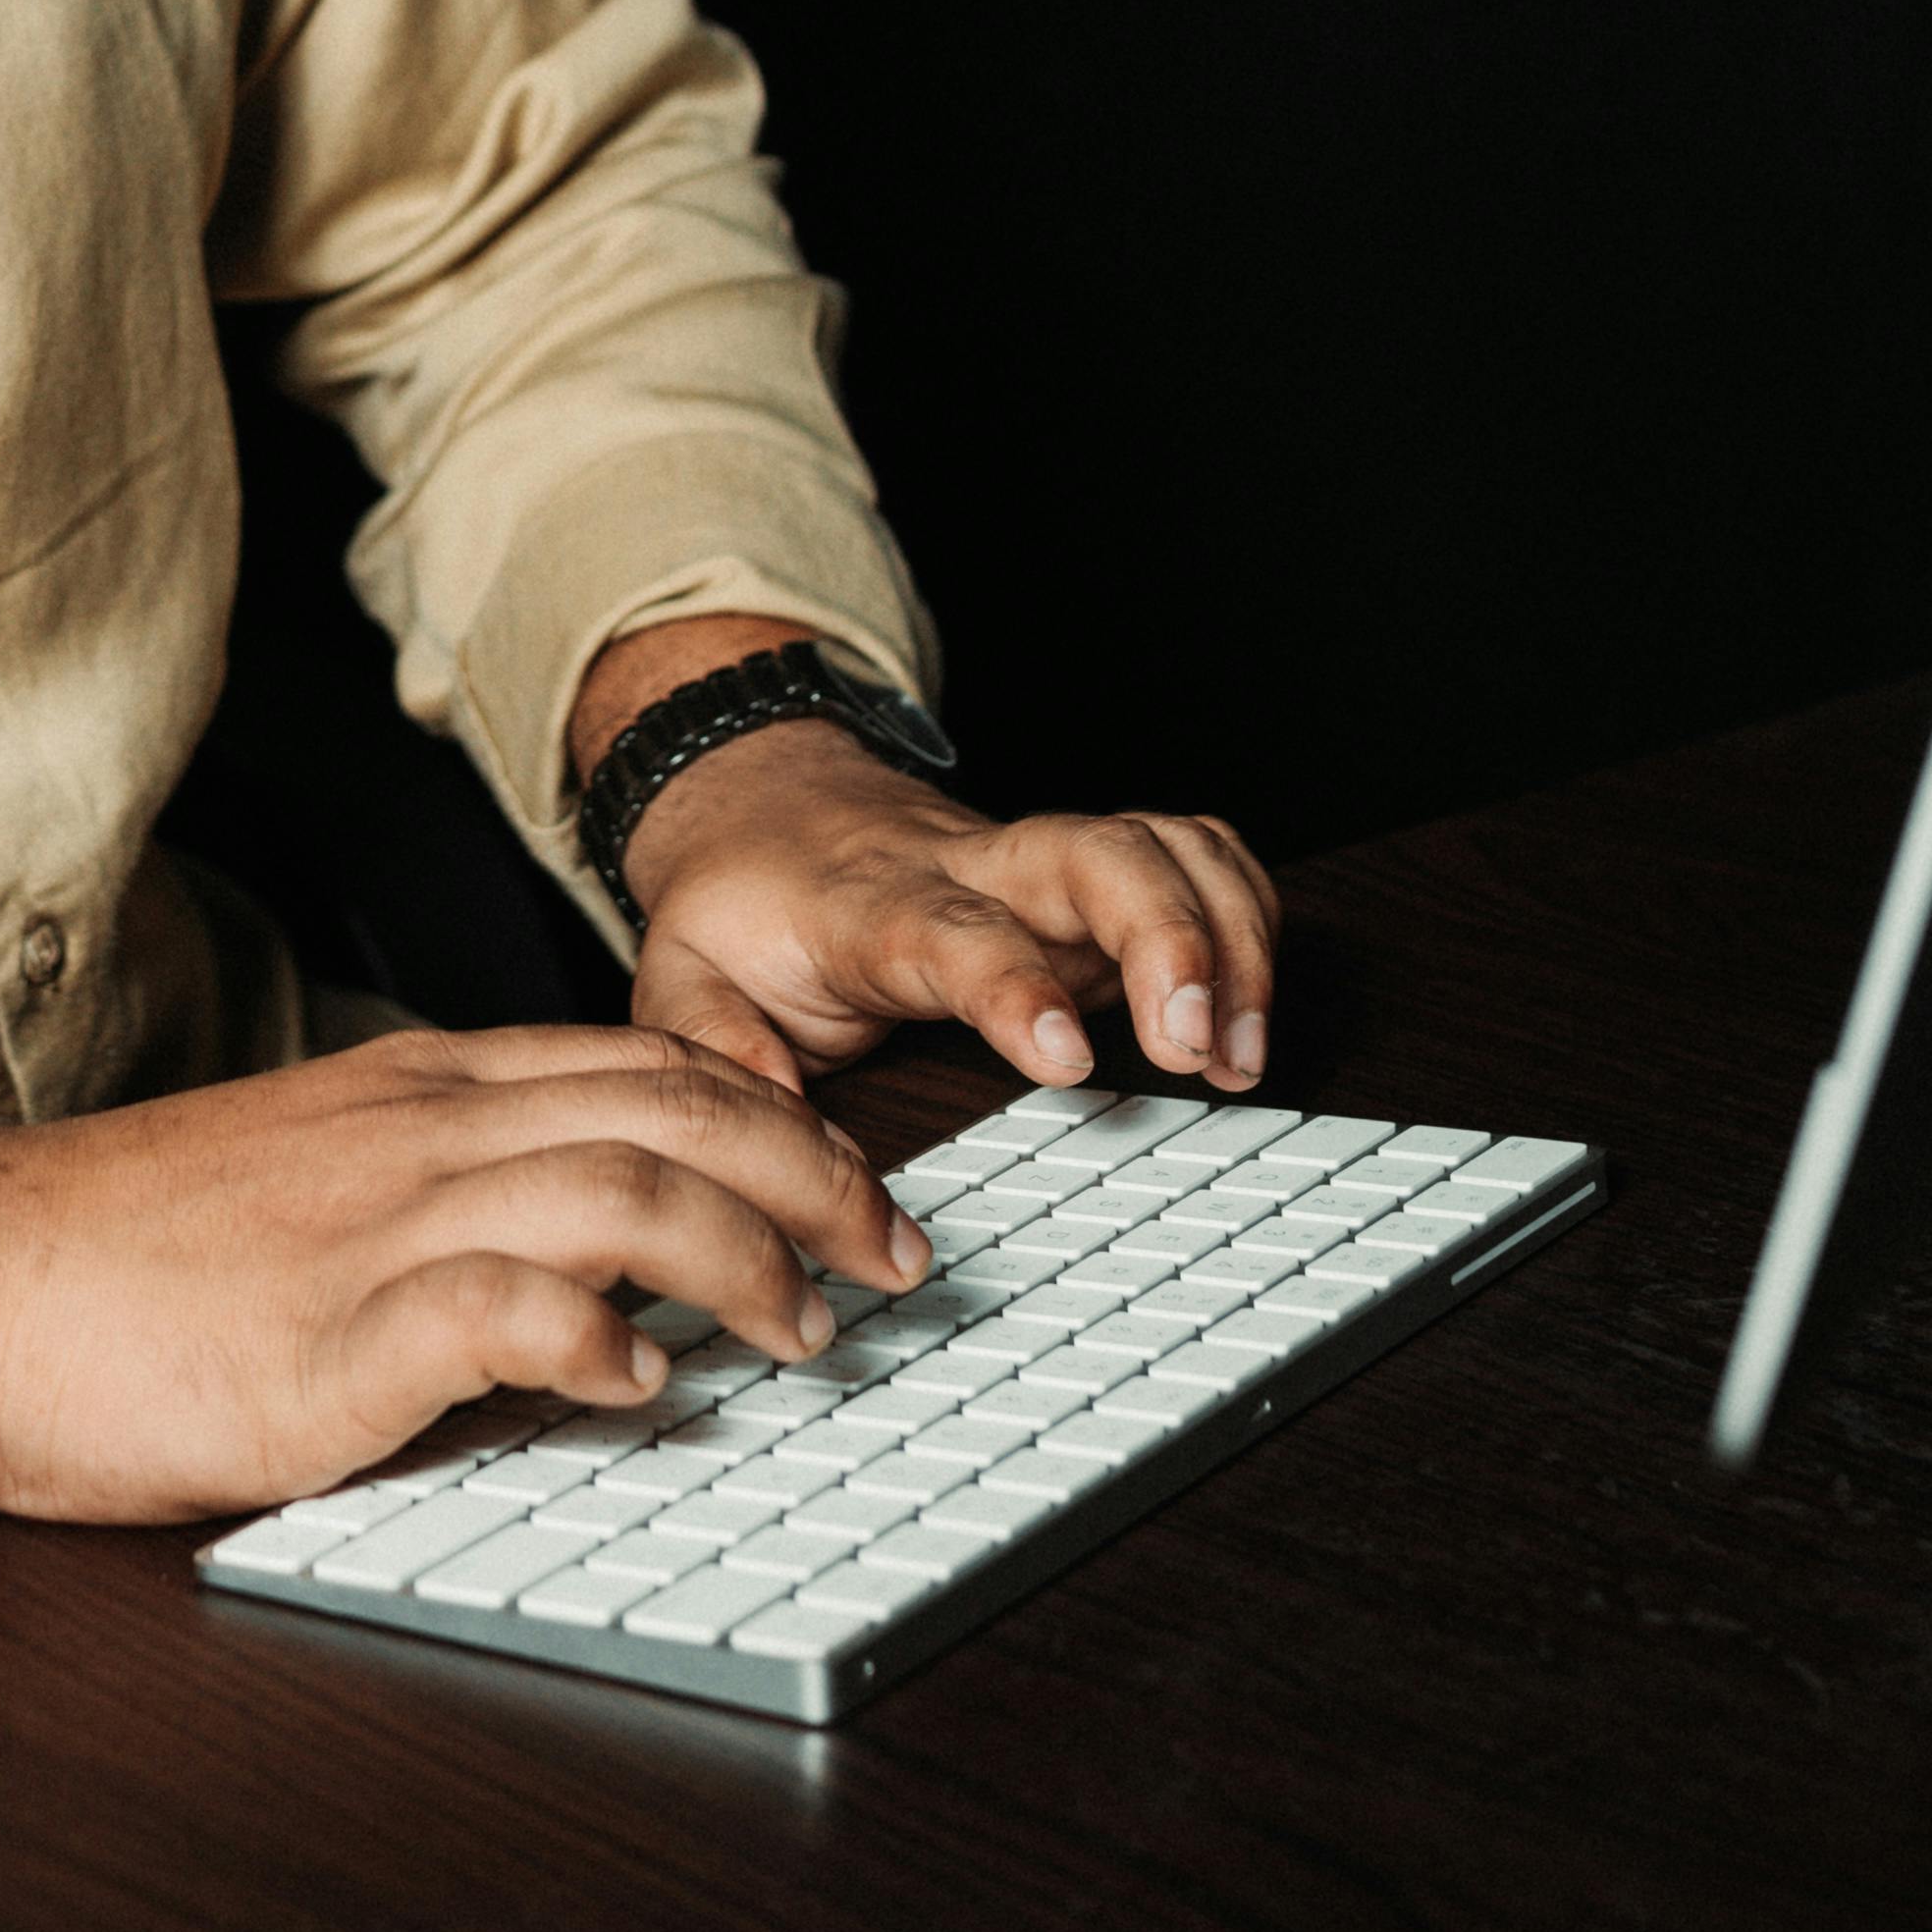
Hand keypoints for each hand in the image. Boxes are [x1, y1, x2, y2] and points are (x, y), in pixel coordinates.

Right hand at [0, 1023, 933, 1519]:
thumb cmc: (119, 1253)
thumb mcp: (302, 1176)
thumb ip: (430, 1190)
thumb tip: (558, 1260)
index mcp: (417, 1092)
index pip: (647, 1065)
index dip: (780, 1121)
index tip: (855, 1186)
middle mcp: (421, 1136)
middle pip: (676, 1112)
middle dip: (818, 1183)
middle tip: (897, 1259)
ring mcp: (380, 1229)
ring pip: (625, 1192)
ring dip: (749, 1262)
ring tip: (812, 1331)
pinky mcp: (332, 1339)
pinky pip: (501, 1313)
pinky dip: (597, 1343)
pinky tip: (648, 1388)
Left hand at [615, 722, 1286, 1102]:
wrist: (764, 800)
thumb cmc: (739, 902)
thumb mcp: (682, 975)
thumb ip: (714, 1049)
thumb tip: (766, 1130)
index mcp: (874, 906)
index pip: (956, 933)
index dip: (1019, 987)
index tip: (1070, 1060)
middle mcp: (974, 868)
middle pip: (1096, 855)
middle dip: (1170, 939)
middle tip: (1202, 1048)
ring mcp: (1040, 863)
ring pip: (1163, 844)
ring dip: (1229, 933)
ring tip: (1240, 1051)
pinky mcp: (1087, 874)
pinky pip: (1192, 851)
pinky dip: (1246, 908)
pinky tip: (1250, 999)